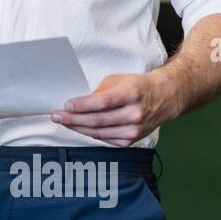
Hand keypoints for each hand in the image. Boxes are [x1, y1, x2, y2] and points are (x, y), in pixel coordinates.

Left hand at [50, 72, 178, 146]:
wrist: (164, 98)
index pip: (102, 102)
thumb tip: (79, 104)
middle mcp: (134, 114)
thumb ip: (99, 92)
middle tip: (56, 116)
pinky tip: (79, 128)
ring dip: (77, 128)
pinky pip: (105, 139)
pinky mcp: (131, 140)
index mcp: (131, 94)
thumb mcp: (119, 80)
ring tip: (63, 122)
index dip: (82, 105)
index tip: (66, 105)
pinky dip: (90, 134)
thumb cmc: (137, 86)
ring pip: (99, 133)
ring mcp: (134, 130)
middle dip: (73, 119)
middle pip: (97, 120)